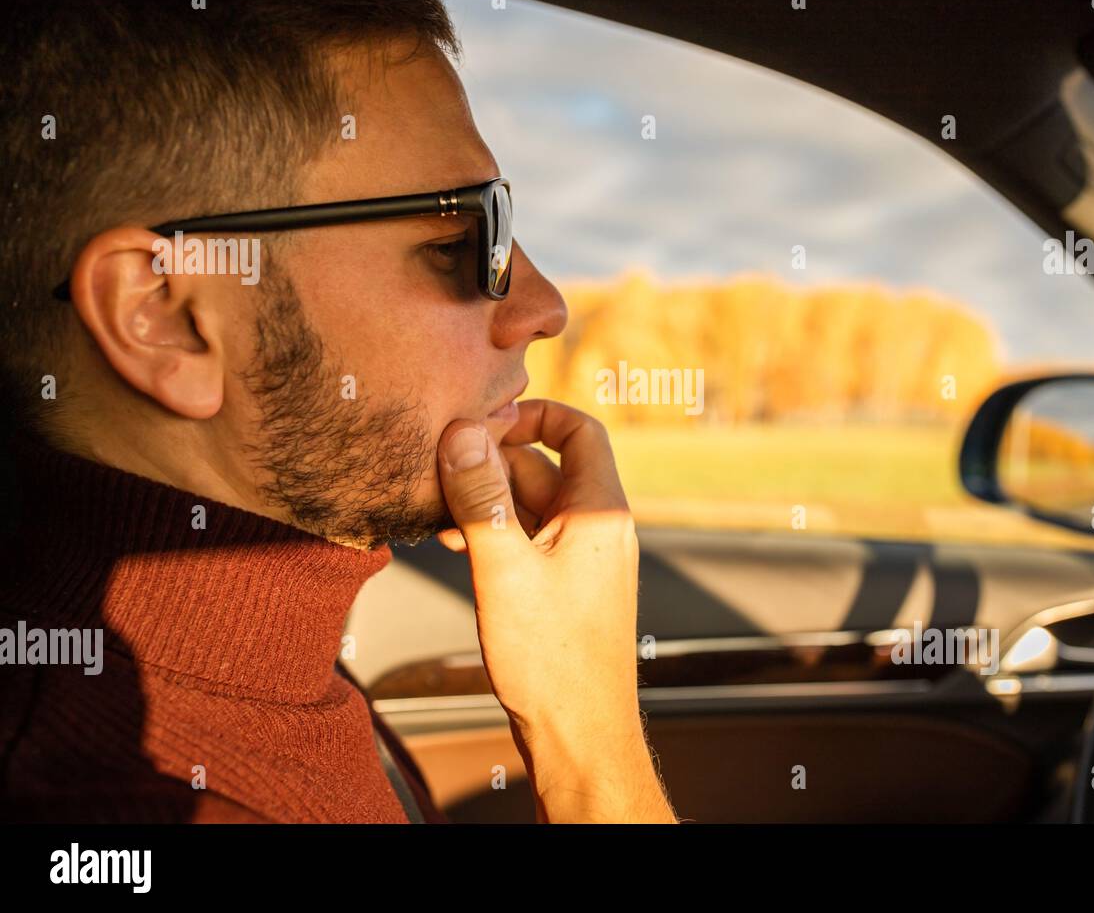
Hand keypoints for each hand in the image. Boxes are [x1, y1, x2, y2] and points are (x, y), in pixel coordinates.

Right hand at [434, 399, 642, 742]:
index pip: (579, 429)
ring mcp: (584, 557)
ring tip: (438, 521)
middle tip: (438, 478)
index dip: (534, 413)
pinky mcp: (567, 584)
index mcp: (600, 511)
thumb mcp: (503, 568)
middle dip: (490, 467)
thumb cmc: (551, 659)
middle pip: (544, 467)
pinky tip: (457, 546)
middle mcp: (599, 527)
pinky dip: (496, 534)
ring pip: (531, 506)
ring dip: (485, 504)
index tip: (484, 419)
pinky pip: (530, 539)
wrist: (579, 733)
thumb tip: (464, 431)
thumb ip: (482, 498)